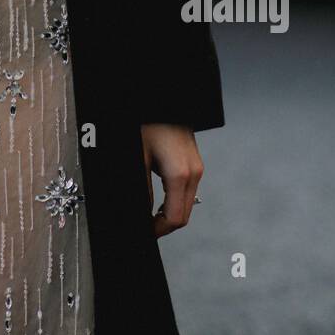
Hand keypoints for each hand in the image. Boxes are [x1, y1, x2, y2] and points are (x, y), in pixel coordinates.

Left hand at [140, 123, 203, 238]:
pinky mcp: (194, 163)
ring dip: (168, 212)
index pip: (175, 218)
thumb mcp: (139, 158)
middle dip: (163, 225)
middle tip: (143, 227)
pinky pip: (186, 190)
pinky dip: (173, 200)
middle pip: (183, 215)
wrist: (163, 100)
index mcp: (180, 175)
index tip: (143, 233)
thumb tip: (141, 213)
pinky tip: (157, 198)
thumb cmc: (148, 124)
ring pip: (186, 203)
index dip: (158, 231)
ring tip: (147, 214)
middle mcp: (194, 173)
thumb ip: (142, 190)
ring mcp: (196, 168)